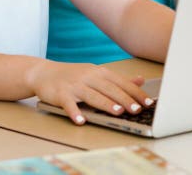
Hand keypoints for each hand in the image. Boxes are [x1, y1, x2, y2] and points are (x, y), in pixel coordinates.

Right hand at [27, 60, 152, 124]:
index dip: (135, 92)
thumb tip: (141, 80)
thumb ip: (117, 79)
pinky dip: (74, 112)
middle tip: (136, 110)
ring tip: (117, 112)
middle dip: (123, 99)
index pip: (120, 82)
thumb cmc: (72, 75)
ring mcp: (74, 85)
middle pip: (108, 88)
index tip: (148, 102)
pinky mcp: (60, 94)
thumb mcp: (95, 73)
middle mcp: (87, 76)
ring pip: (92, 95)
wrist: (43, 73)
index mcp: (98, 72)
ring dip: (105, 103)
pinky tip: (80, 120)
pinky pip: (69, 103)